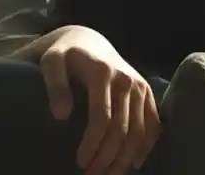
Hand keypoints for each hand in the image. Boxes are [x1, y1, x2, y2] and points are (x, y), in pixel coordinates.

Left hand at [38, 27, 160, 174]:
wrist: (87, 42)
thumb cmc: (65, 55)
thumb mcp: (51, 62)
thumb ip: (54, 84)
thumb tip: (60, 115)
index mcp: (103, 72)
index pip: (102, 118)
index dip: (92, 144)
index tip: (80, 163)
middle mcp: (126, 79)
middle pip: (122, 129)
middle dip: (107, 158)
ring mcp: (139, 86)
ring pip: (139, 132)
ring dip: (125, 159)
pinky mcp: (146, 92)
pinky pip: (154, 124)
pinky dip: (147, 146)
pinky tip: (134, 163)